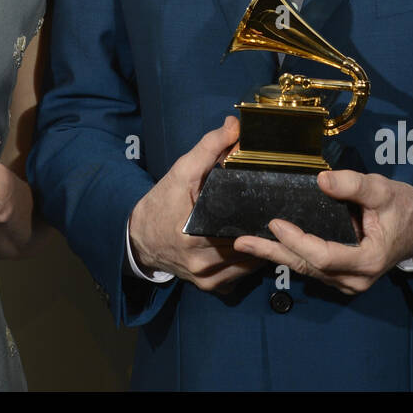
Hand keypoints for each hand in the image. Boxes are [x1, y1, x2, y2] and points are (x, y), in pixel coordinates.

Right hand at [127, 116, 262, 292]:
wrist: (139, 237)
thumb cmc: (161, 203)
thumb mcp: (181, 171)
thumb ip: (208, 147)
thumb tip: (234, 126)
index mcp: (194, 233)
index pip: (241, 224)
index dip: (259, 213)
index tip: (272, 201)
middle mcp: (202, 261)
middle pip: (249, 245)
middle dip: (261, 229)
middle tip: (273, 212)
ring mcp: (206, 277)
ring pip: (249, 264)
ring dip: (258, 247)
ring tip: (266, 227)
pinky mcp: (209, 286)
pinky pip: (239, 275)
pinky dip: (247, 261)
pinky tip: (250, 245)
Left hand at [232, 170, 412, 296]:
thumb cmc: (403, 207)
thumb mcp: (382, 190)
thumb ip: (353, 185)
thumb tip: (321, 180)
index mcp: (366, 261)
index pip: (322, 255)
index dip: (296, 240)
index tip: (274, 222)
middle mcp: (354, 279)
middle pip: (307, 266)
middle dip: (272, 252)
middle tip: (240, 242)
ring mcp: (347, 281)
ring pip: (306, 269)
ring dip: (275, 255)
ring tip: (244, 243)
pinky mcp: (341, 275)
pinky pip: (311, 267)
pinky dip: (289, 255)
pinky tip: (268, 245)